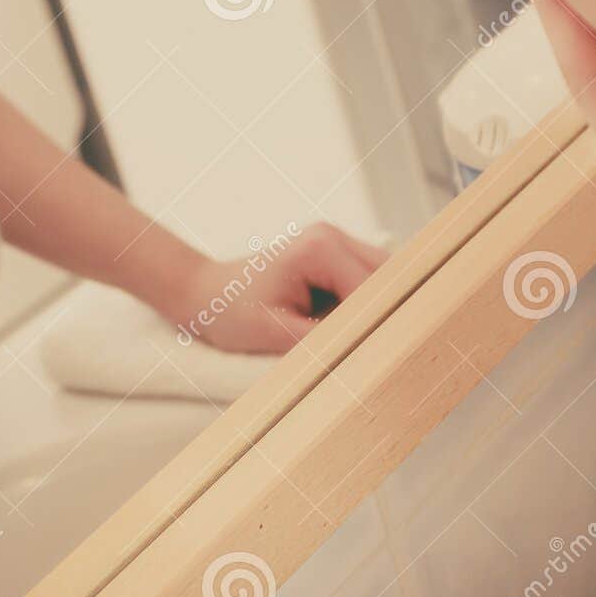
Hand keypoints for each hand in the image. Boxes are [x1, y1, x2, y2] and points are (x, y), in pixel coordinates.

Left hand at [161, 223, 386, 354]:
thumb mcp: (275, 334)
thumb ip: (323, 341)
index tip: (387, 358)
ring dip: (378, 312)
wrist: (204, 295)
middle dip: (389, 315)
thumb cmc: (229, 313)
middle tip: (384, 355)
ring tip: (363, 345)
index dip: (385, 323)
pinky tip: (350, 333)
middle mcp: (332, 238)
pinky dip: (365, 310)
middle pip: (390, 279)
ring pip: (384, 282)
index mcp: (321, 249)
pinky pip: (366, 286)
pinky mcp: (333, 260)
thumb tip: (364, 355)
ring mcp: (334, 245)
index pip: (375, 289)